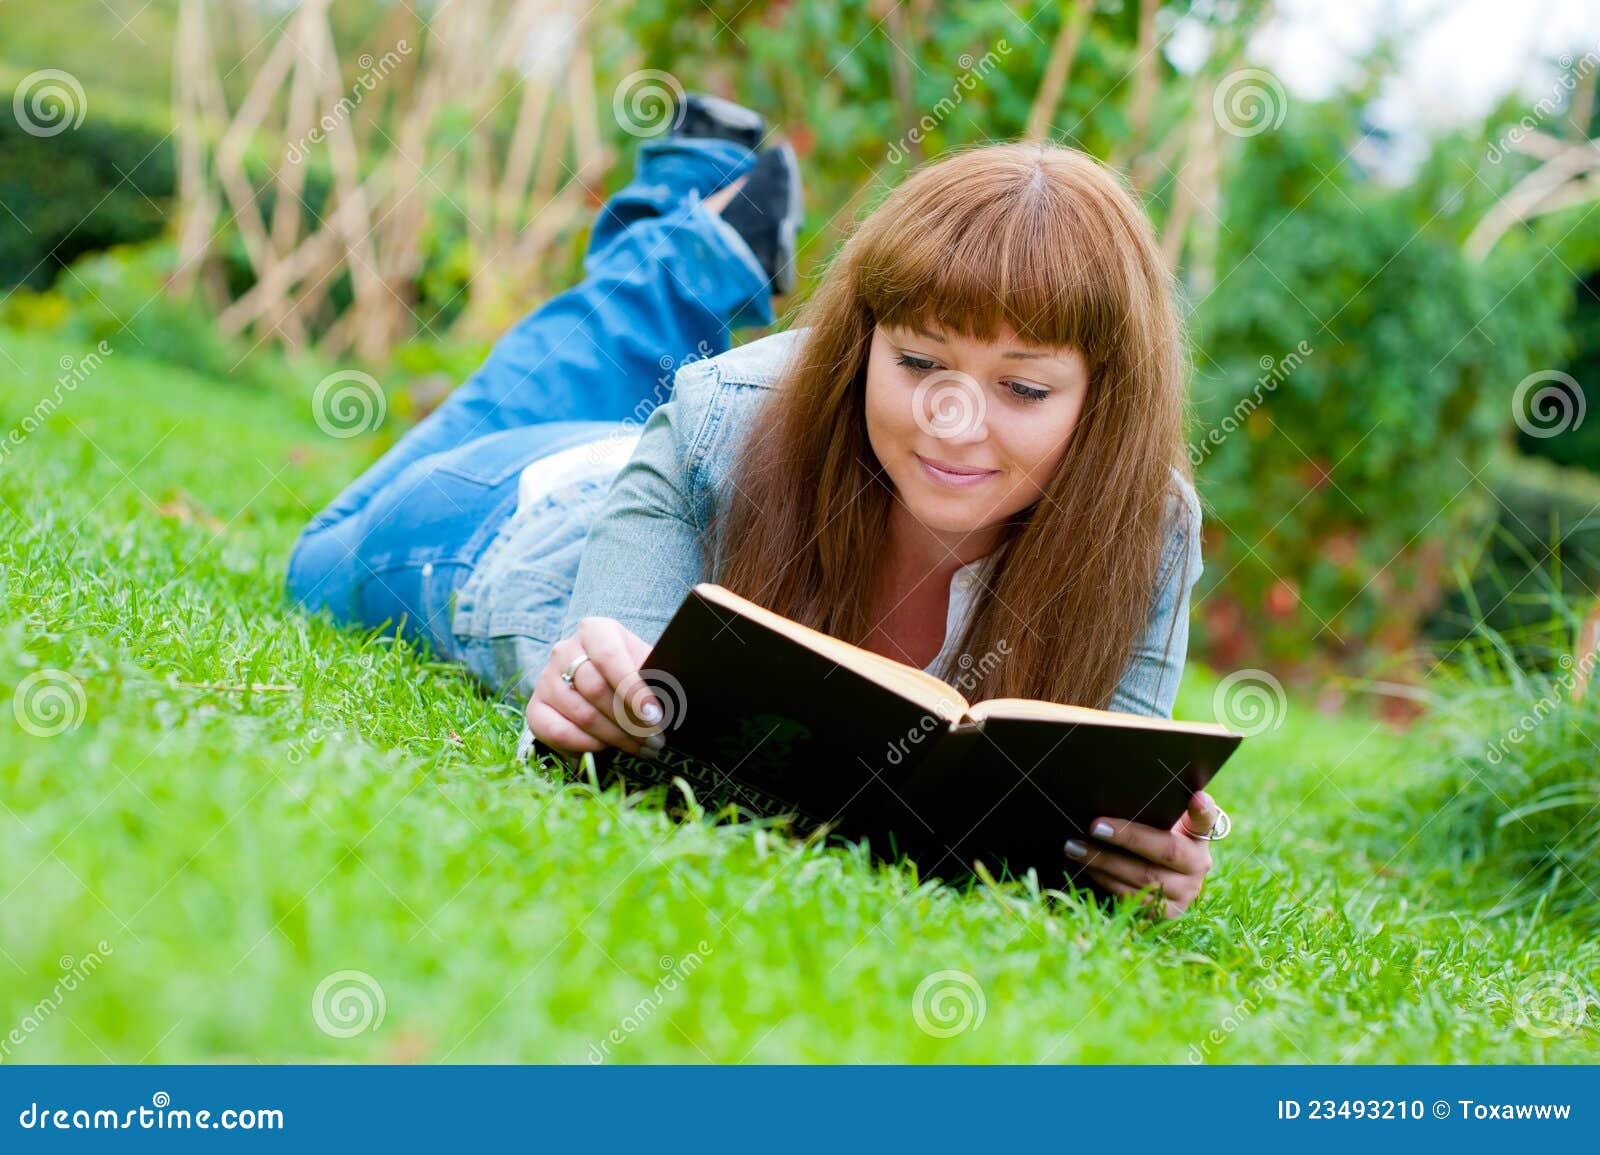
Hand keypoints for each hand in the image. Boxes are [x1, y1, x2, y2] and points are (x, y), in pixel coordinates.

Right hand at [524, 617, 663, 761]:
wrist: (600, 680)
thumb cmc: (631, 671)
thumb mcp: (646, 664)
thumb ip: (655, 676)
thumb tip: (671, 700)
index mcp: (595, 631)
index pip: (609, 656)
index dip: (632, 688)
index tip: (655, 715)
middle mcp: (564, 651)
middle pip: (595, 689)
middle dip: (630, 721)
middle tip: (656, 741)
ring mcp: (546, 679)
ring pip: (581, 714)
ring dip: (616, 738)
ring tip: (642, 748)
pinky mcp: (535, 708)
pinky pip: (557, 733)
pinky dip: (586, 746)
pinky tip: (607, 749)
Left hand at [1064, 791, 1219, 919]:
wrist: (1162, 877)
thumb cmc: (1155, 838)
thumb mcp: (1163, 821)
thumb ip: (1162, 804)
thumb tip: (1168, 789)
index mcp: (1199, 838)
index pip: (1205, 820)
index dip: (1202, 810)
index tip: (1196, 797)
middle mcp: (1198, 868)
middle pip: (1164, 852)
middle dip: (1126, 839)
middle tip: (1094, 826)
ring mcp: (1183, 895)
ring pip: (1144, 880)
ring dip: (1104, 863)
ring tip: (1075, 847)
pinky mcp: (1164, 914)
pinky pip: (1132, 899)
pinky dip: (1105, 882)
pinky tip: (1085, 868)